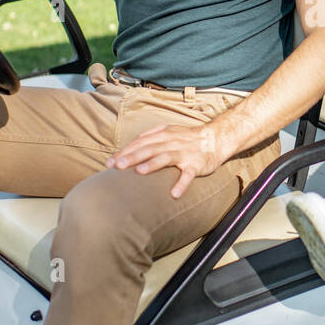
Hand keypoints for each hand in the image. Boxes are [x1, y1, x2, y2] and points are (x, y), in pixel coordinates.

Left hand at [105, 122, 228, 198]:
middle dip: (132, 157)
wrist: (215, 138)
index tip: (109, 163)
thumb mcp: (168, 131)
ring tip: (139, 172)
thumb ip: (150, 137)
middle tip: (116, 166)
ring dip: (153, 164)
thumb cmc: (187, 138)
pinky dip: (182, 183)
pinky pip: (188, 174)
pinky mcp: (196, 164)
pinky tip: (174, 194)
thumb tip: (130, 145)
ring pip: (166, 157)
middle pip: (149, 149)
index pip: (139, 143)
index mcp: (162, 135)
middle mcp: (171, 143)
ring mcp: (184, 153)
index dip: (124, 152)